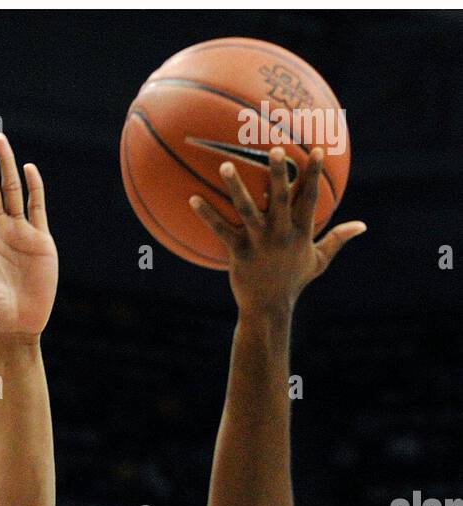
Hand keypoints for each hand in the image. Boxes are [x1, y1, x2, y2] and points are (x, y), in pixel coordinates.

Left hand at [190, 147, 365, 315]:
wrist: (269, 308)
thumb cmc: (293, 281)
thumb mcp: (319, 260)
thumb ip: (338, 239)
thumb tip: (362, 225)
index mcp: (301, 232)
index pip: (310, 197)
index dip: (312, 173)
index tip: (316, 148)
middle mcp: (280, 234)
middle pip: (281, 199)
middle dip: (279, 173)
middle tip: (275, 148)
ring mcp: (258, 243)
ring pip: (247, 211)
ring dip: (236, 188)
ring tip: (225, 165)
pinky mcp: (238, 253)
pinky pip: (221, 230)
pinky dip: (207, 215)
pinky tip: (192, 198)